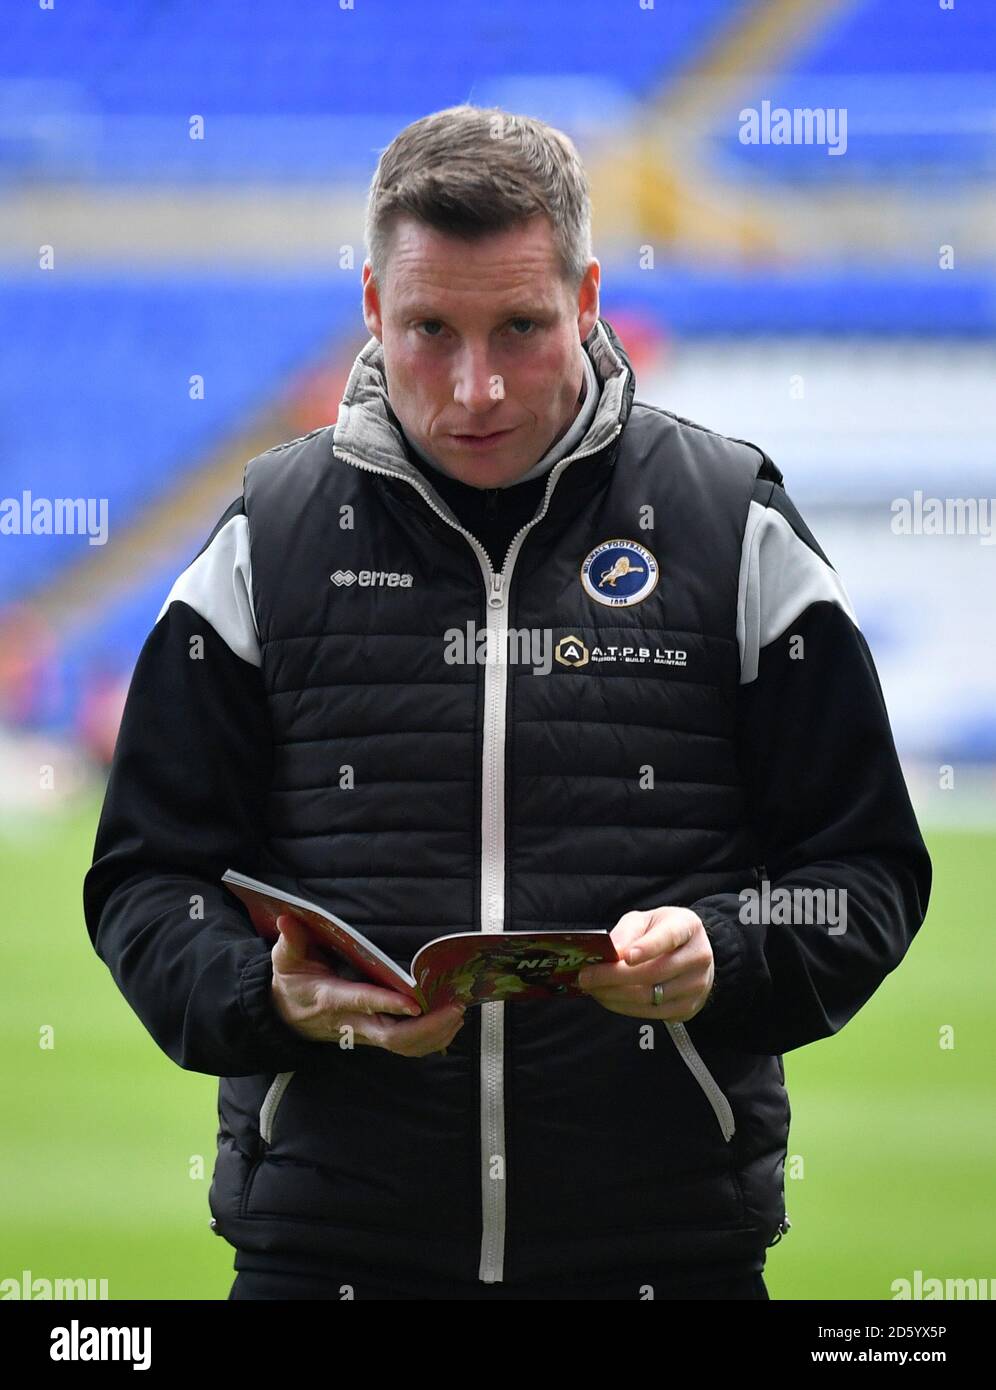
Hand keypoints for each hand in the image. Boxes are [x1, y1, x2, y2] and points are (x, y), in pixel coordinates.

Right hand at [270, 914, 465, 1056]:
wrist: (286, 1017)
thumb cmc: (291, 984)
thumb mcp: (284, 961)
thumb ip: (290, 941)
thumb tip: (287, 919)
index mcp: (333, 999)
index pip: (364, 1002)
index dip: (389, 1004)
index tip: (415, 1001)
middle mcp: (353, 1021)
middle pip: (393, 1036)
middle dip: (427, 1027)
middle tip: (455, 1008)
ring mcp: (366, 1033)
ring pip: (403, 1046)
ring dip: (435, 1035)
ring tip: (458, 1013)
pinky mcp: (375, 1037)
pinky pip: (406, 1048)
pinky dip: (431, 1041)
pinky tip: (449, 1025)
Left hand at [576, 907, 713, 1021]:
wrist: (691, 956)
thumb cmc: (661, 933)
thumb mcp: (645, 921)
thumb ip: (627, 933)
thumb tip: (612, 954)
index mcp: (687, 927)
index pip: (669, 937)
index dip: (648, 948)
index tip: (626, 957)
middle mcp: (698, 957)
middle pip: (654, 972)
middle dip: (614, 977)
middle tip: (586, 976)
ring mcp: (696, 986)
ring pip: (650, 997)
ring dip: (614, 995)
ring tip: (592, 988)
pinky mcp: (688, 1008)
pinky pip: (651, 1013)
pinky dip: (624, 1007)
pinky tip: (608, 997)